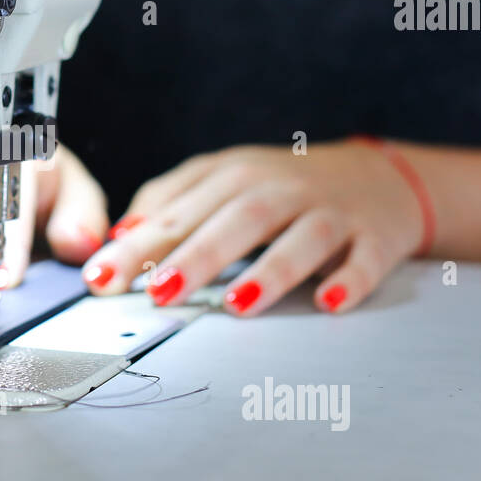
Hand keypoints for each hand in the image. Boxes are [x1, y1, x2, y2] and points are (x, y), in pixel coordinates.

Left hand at [81, 142, 425, 314]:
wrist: (379, 176)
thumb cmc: (283, 188)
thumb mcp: (222, 179)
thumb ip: (169, 202)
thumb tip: (118, 237)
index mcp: (235, 175)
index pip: (179, 212)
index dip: (137, 245)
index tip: (101, 277)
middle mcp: (282, 190)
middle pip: (236, 221)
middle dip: (195, 257)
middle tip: (158, 293)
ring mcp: (331, 213)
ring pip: (301, 238)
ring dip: (269, 272)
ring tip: (234, 305)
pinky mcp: (374, 238)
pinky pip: (364, 260)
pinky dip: (350, 280)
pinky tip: (329, 302)